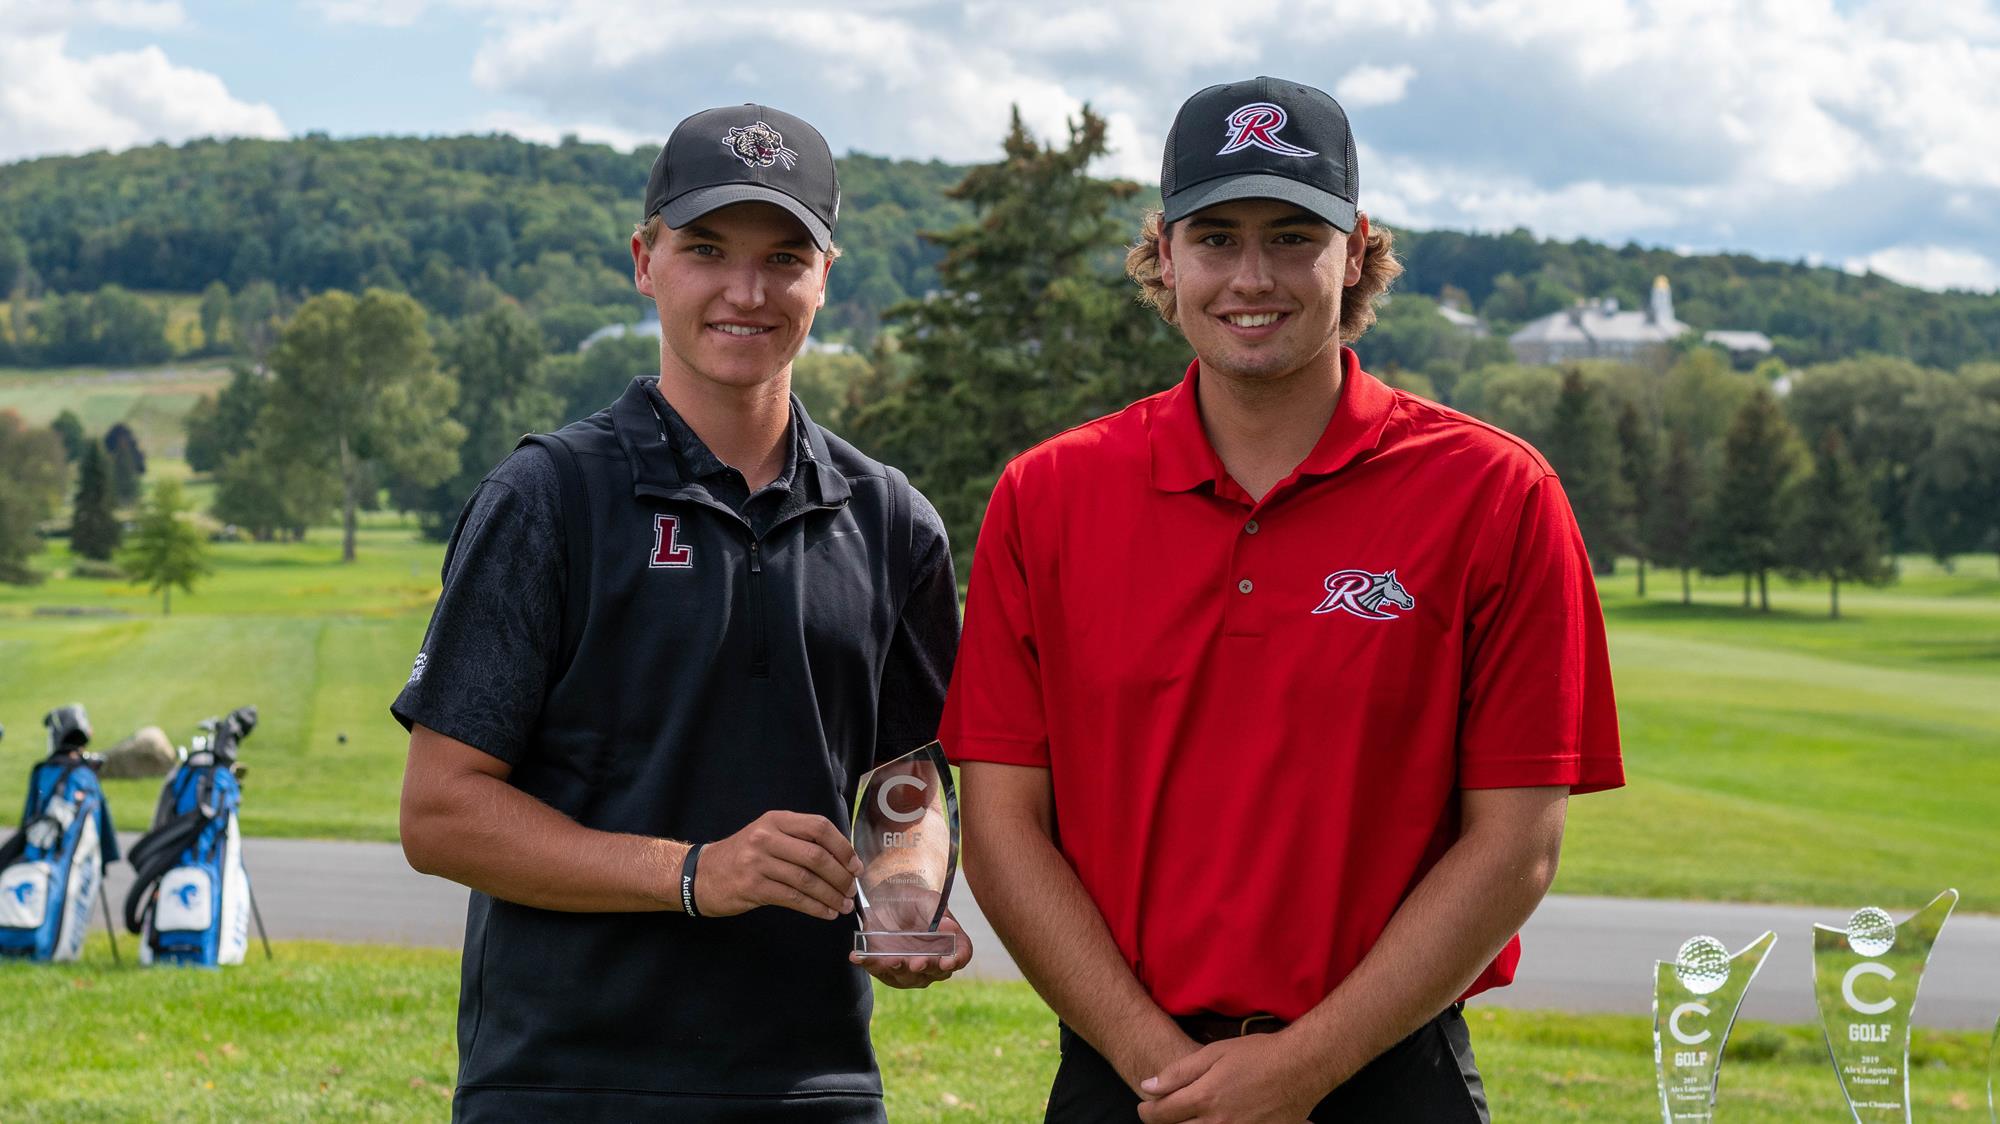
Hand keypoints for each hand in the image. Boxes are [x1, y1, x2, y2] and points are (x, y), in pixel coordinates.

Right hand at [693, 810, 860, 920]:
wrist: (701, 874)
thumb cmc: (743, 855)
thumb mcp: (768, 835)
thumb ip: (799, 840)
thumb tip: (842, 859)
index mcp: (776, 820)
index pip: (819, 827)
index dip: (843, 847)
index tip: (855, 866)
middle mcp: (766, 837)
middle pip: (816, 855)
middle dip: (840, 876)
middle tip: (851, 890)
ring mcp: (758, 862)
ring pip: (806, 880)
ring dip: (830, 895)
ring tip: (842, 905)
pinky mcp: (753, 887)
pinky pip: (793, 898)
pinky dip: (814, 907)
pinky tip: (825, 913)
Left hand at [851, 910, 971, 987]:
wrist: (885, 900)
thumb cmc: (912, 900)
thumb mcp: (926, 900)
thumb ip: (938, 913)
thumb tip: (950, 927)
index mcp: (949, 943)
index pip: (961, 956)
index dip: (957, 960)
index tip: (948, 961)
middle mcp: (933, 961)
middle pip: (934, 971)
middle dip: (925, 967)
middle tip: (916, 962)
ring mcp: (910, 970)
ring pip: (907, 977)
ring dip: (898, 970)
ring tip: (889, 960)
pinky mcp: (887, 970)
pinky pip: (879, 971)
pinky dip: (868, 964)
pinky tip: (857, 956)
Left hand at [1136, 1034, 1325, 1123]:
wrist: (1300, 1068)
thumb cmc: (1257, 1055)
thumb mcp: (1213, 1054)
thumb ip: (1178, 1073)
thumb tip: (1148, 1086)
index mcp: (1205, 1098)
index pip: (1161, 1115)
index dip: (1147, 1112)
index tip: (1144, 1107)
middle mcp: (1218, 1122)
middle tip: (1162, 1114)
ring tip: (1186, 1117)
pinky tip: (1213, 1120)